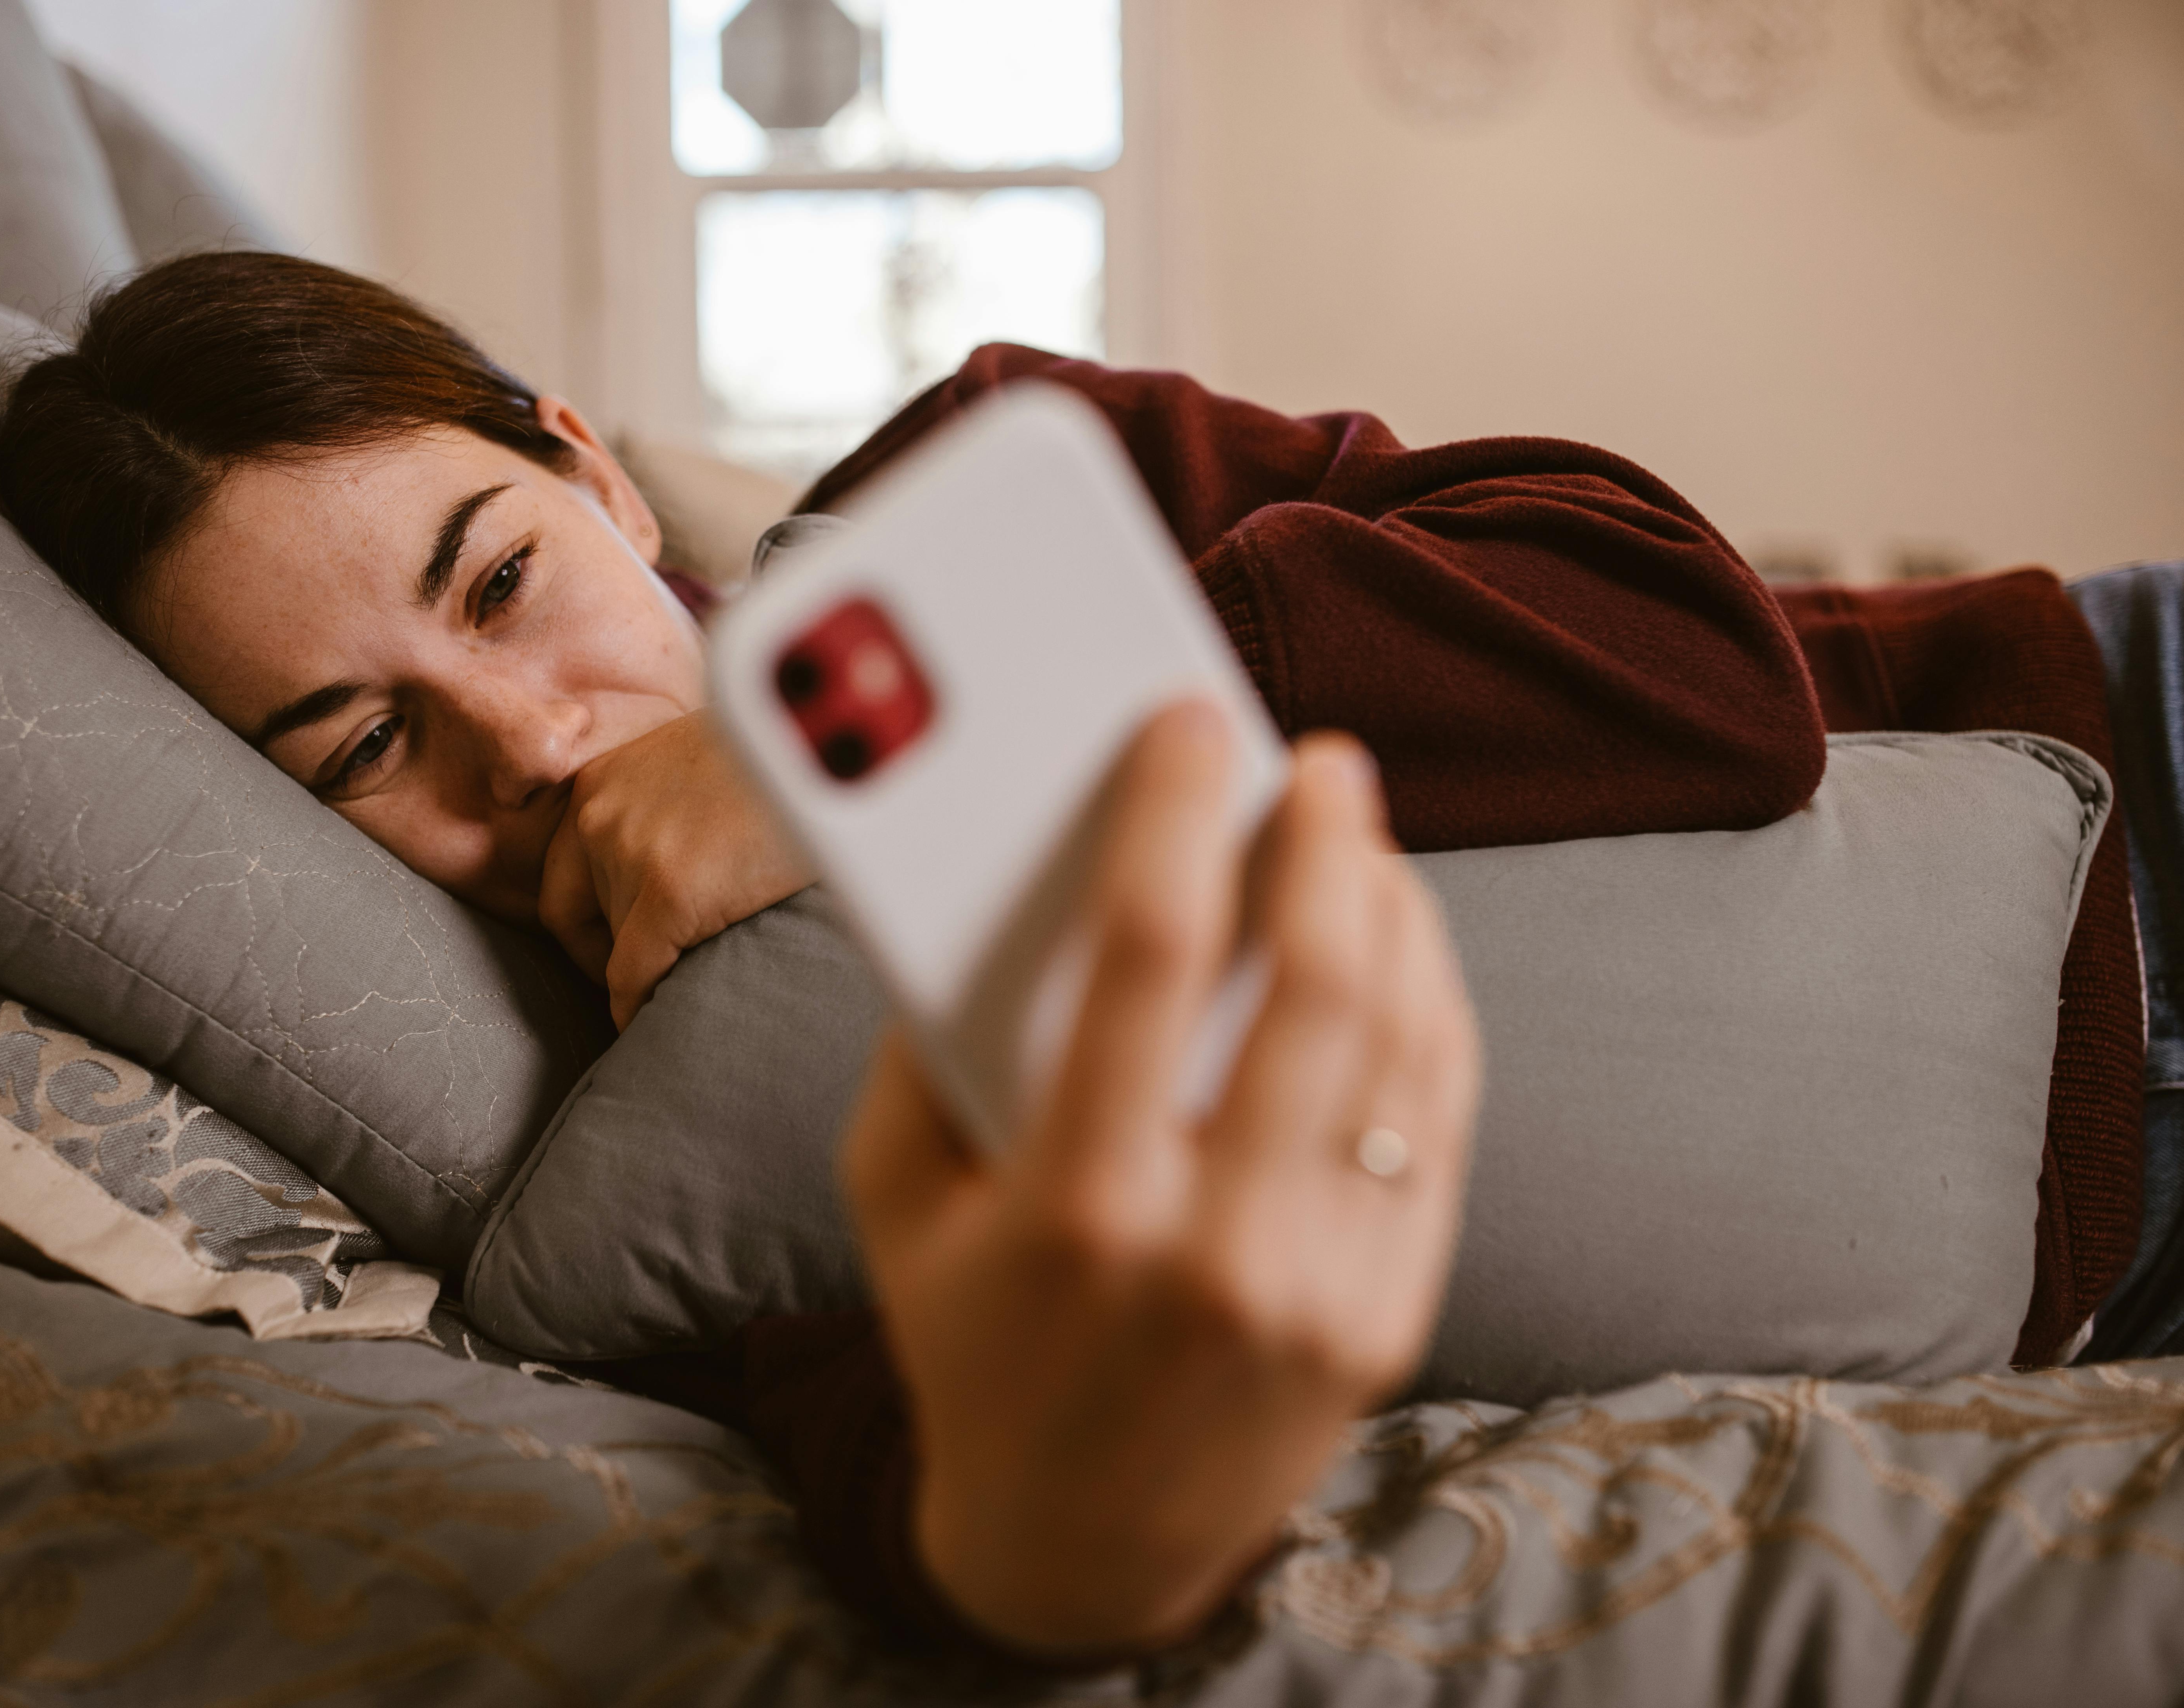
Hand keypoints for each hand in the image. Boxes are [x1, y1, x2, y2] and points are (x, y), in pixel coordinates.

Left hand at [537, 709, 813, 1027]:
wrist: (829, 742)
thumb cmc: (785, 752)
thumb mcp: (700, 760)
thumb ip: (667, 803)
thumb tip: (680, 857)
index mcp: (602, 780)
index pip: (562, 871)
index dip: (585, 919)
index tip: (616, 945)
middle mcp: (600, 814)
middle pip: (571, 912)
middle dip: (598, 953)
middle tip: (637, 978)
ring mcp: (631, 853)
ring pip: (614, 947)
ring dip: (643, 973)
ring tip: (679, 989)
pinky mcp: (669, 893)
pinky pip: (633, 975)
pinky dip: (638, 1006)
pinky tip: (656, 1019)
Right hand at [844, 703, 1479, 1658]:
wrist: (1079, 1549)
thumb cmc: (968, 1338)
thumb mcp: (894, 1198)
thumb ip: (922, 1044)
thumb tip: (1002, 869)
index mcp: (1075, 1210)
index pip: (1147, 958)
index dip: (1173, 814)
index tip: (1193, 720)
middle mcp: (1216, 1250)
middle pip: (1312, 985)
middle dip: (1325, 840)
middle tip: (1322, 761)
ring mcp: (1322, 1290)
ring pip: (1399, 1043)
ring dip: (1392, 910)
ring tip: (1363, 837)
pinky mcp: (1390, 1315)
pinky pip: (1437, 1123)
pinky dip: (1430, 1009)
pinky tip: (1399, 944)